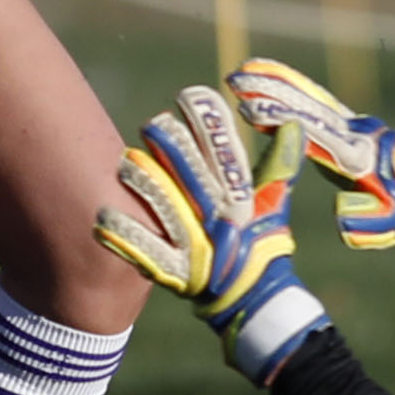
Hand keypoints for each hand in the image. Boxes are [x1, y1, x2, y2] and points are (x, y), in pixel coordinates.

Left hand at [95, 84, 331, 384]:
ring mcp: (198, 245)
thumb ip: (279, 164)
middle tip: (155, 124)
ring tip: (126, 161)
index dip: (209, 121)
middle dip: (173, 143)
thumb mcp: (275, 201)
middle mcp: (221, 217)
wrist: (253, 297)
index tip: (191, 97)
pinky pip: (147, 252)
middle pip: (193, 172)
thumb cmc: (261, 239)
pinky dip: (124, 236)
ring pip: (168, 204)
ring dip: (146, 181)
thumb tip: (292, 124)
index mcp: (243, 197)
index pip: (227, 150)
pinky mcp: (177, 273)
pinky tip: (102, 217)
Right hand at [226, 57, 394, 254]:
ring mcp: (350, 124)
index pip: (313, 133)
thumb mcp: (386, 224)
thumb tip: (340, 216)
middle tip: (236, 78)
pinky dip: (292, 87)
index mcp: (355, 155)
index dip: (281, 121)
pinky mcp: (347, 124)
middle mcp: (352, 131)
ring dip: (277, 82)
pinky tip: (270, 81)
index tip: (251, 112)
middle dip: (272, 90)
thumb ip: (365, 221)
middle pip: (306, 105)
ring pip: (309, 97)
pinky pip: (315, 101)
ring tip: (245, 70)